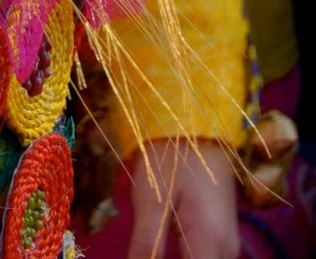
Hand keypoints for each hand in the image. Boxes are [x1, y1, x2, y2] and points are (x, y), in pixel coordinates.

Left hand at [127, 138, 237, 258]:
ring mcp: (227, 244)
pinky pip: (205, 258)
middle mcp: (226, 251)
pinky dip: (186, 258)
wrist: (197, 125)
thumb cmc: (170, 156)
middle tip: (145, 249)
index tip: (145, 255)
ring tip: (150, 247)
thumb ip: (146, 245)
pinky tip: (163, 246)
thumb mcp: (150, 199)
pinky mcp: (221, 237)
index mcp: (209, 243)